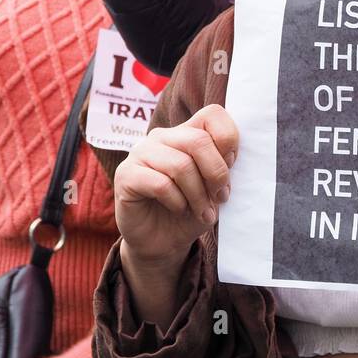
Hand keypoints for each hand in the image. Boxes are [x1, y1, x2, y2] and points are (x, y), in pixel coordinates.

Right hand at [115, 104, 237, 268]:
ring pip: (180, 165)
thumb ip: (222, 167)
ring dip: (198, 195)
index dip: (229, 139)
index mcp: (186, 133)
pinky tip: (178, 209)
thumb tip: (229, 157)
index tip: (231, 168)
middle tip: (219, 198)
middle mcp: (161, 137)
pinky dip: (177, 202)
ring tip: (202, 212)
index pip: (213, 114)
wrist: (163, 242)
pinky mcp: (126, 175)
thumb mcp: (215, 189)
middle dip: (216, 174)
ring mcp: (140, 153)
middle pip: (198, 140)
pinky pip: (160, 184)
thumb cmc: (191, 210)